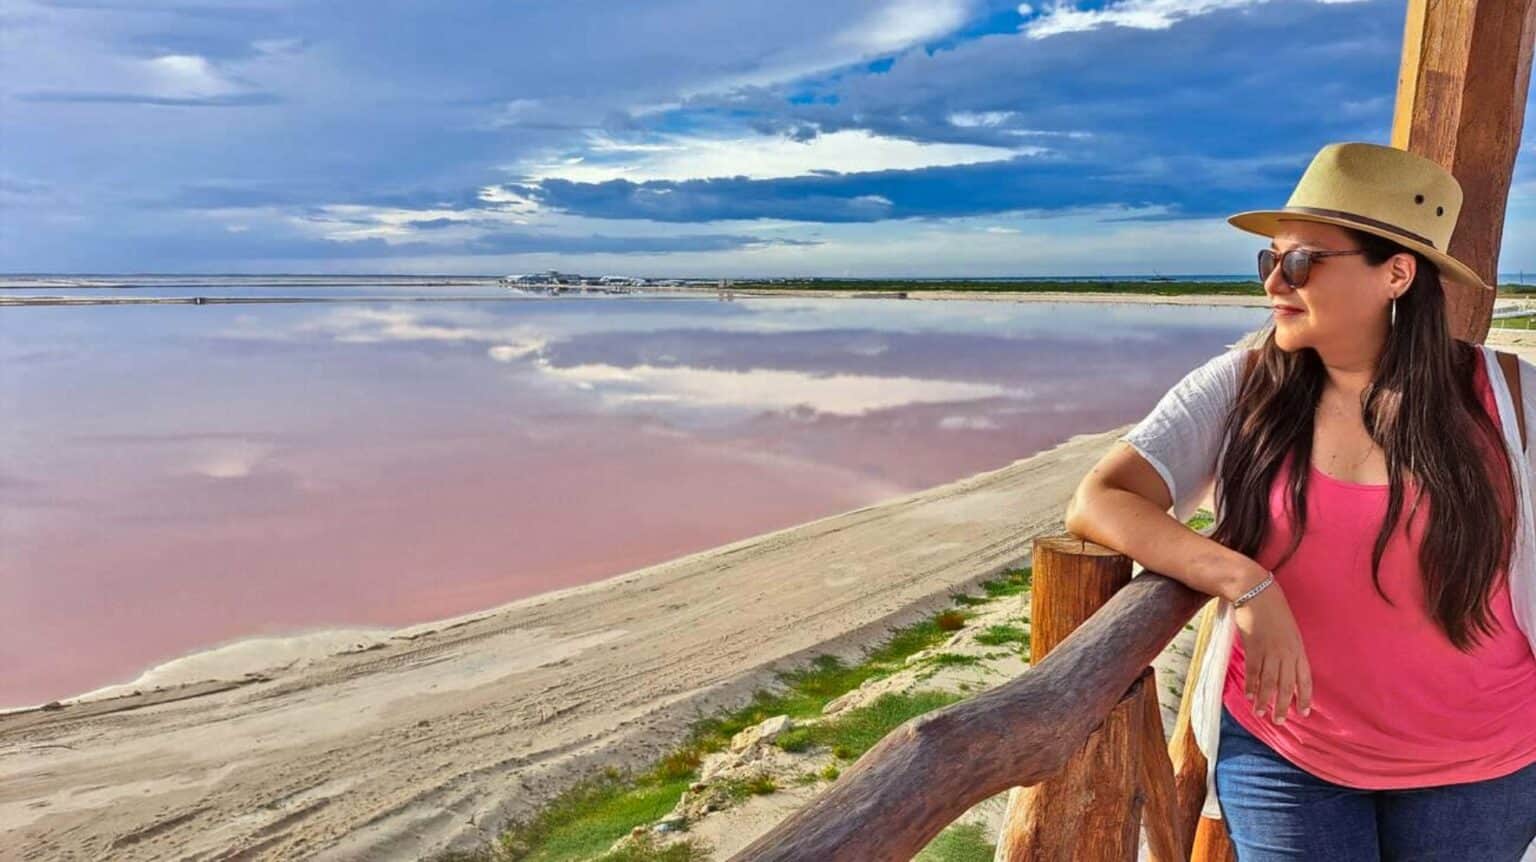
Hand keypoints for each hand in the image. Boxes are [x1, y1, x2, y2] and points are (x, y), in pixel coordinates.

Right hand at [1232, 578, 1312, 724]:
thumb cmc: (1272, 608)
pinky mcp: (1253, 647)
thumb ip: (1289, 648)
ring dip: (1265, 700)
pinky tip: (1250, 696)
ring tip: (1261, 713)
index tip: (1304, 712)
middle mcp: (1286, 652)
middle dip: (1284, 705)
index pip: (1305, 678)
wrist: (1255, 591)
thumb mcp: (1288, 629)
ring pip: (1269, 682)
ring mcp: (1270, 651)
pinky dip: (1251, 685)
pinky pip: (1253, 671)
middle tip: (1280, 721)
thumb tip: (1286, 665)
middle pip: (1287, 685)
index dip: (1305, 696)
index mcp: (1298, 648)